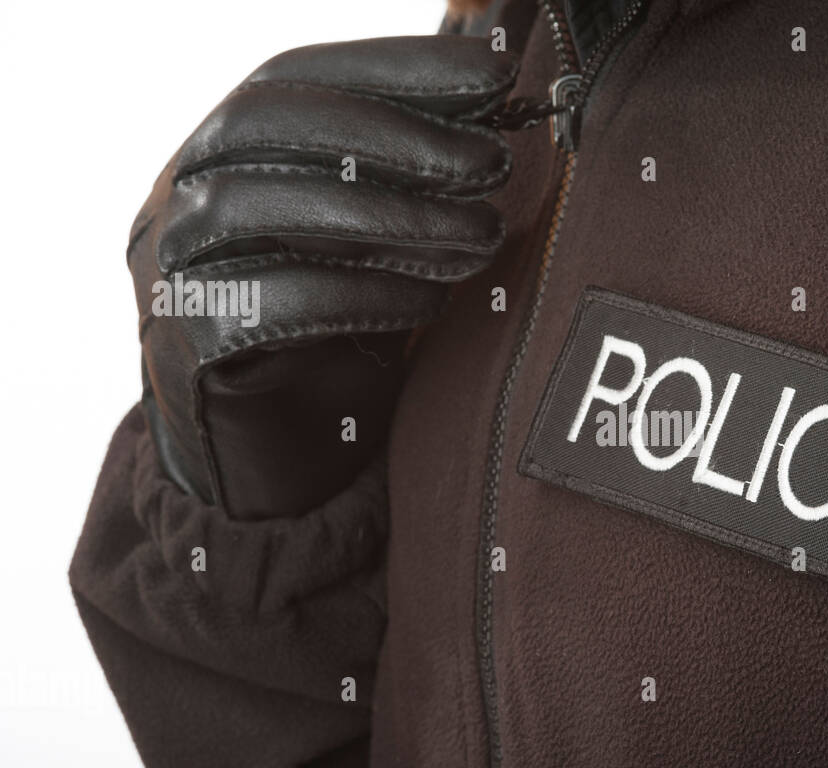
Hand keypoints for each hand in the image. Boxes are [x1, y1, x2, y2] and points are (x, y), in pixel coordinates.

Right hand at [128, 35, 516, 517]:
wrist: (271, 471)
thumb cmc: (329, 348)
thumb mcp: (365, 250)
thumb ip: (396, 187)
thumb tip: (488, 119)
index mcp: (216, 156)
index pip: (293, 78)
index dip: (391, 66)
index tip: (488, 74)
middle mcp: (174, 197)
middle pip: (270, 123)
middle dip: (395, 135)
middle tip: (491, 161)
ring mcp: (165, 268)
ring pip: (262, 205)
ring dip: (390, 215)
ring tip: (480, 232)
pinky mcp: (180, 342)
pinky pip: (271, 301)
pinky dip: (362, 292)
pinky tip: (431, 296)